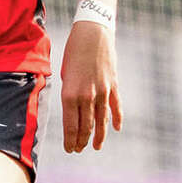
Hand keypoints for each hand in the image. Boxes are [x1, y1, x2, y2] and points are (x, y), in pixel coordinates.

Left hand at [59, 20, 121, 151]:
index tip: (70, 149)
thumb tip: (73, 110)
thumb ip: (69, 94)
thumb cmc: (73, 52)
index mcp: (69, 94)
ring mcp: (102, 91)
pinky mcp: (114, 85)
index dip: (70, 140)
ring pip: (101, 120)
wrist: (93, 33)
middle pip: (86, 126)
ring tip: (95, 147)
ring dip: (98, 136)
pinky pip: (116, 106)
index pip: (70, 125)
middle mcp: (86, 96)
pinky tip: (117, 129)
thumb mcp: (64, 74)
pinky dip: (117, 119)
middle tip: (78, 149)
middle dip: (81, 141)